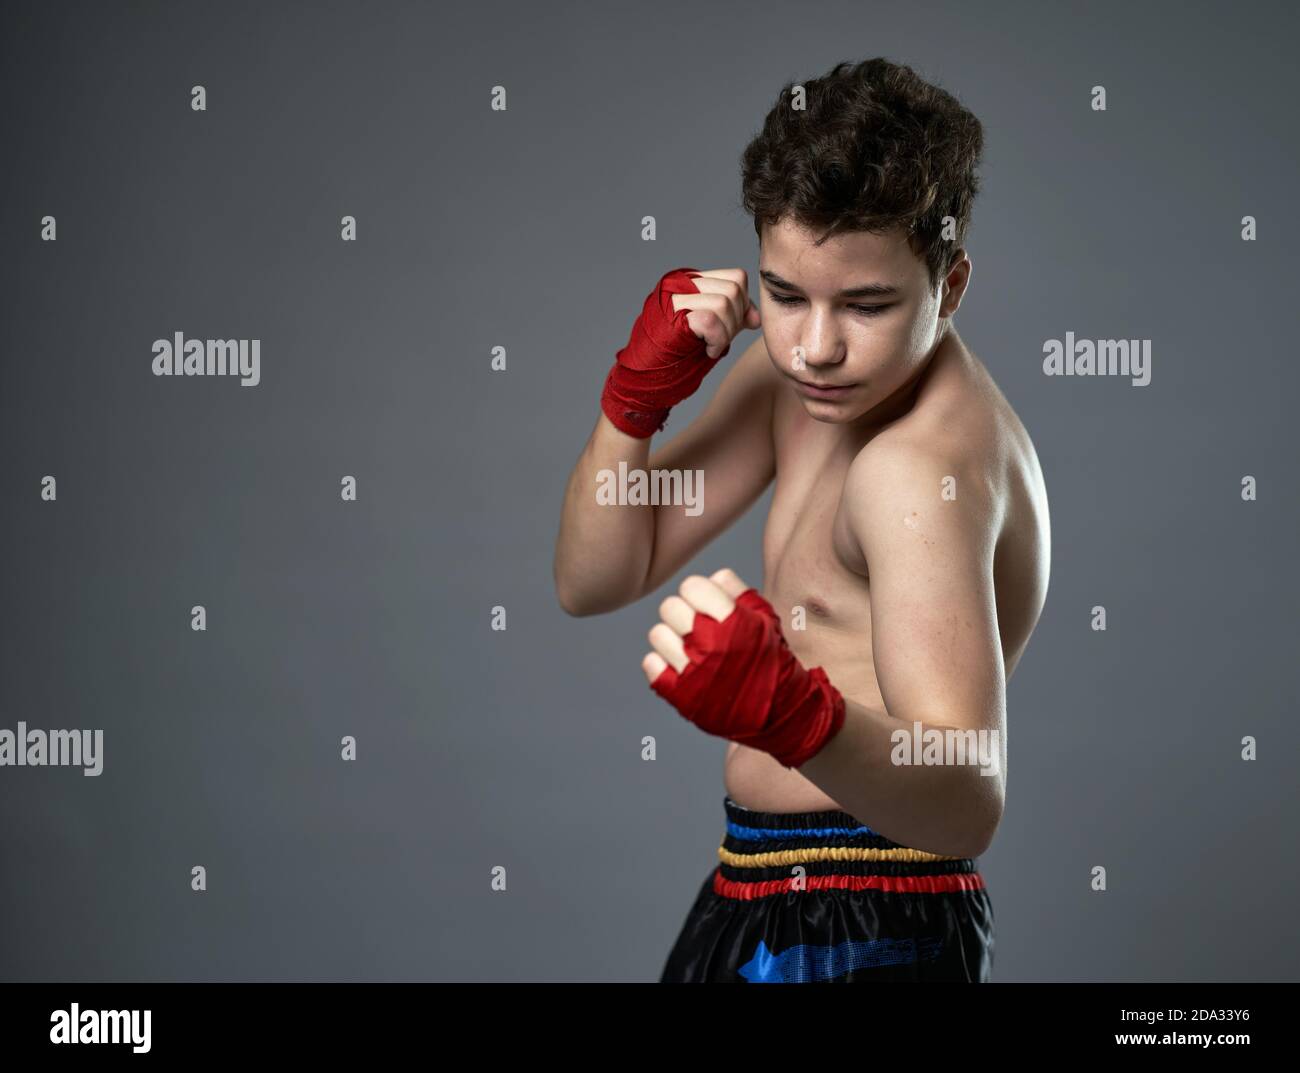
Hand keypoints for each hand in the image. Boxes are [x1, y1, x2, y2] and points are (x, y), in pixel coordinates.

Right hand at [600, 268, 759, 437]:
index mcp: (690, 282)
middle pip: (734, 288)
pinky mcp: (671, 315)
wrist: (645, 381)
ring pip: (724, 303)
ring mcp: (674, 297)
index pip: (735, 278)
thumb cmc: (675, 359)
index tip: (733, 328)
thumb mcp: (711, 334)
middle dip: (736, 320)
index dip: (743, 305)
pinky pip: (711, 319)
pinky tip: (707, 351)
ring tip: (710, 347)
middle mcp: (681, 283)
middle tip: (719, 340)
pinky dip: (717, 340)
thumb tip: (756, 317)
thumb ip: (732, 319)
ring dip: (726, 333)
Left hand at [642, 568, 845, 768]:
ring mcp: (694, 672)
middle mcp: (711, 644)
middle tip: (697, 626)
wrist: (779, 711)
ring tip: (689, 647)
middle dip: (684, 612)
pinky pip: (650, 663)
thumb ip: (738, 591)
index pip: (691, 586)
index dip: (698, 592)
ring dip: (672, 638)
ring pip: (658, 633)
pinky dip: (662, 663)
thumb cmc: (772, 660)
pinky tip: (680, 666)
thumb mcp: (766, 618)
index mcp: (733, 621)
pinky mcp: (680, 695)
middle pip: (670, 607)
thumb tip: (713, 575)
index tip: (707, 604)